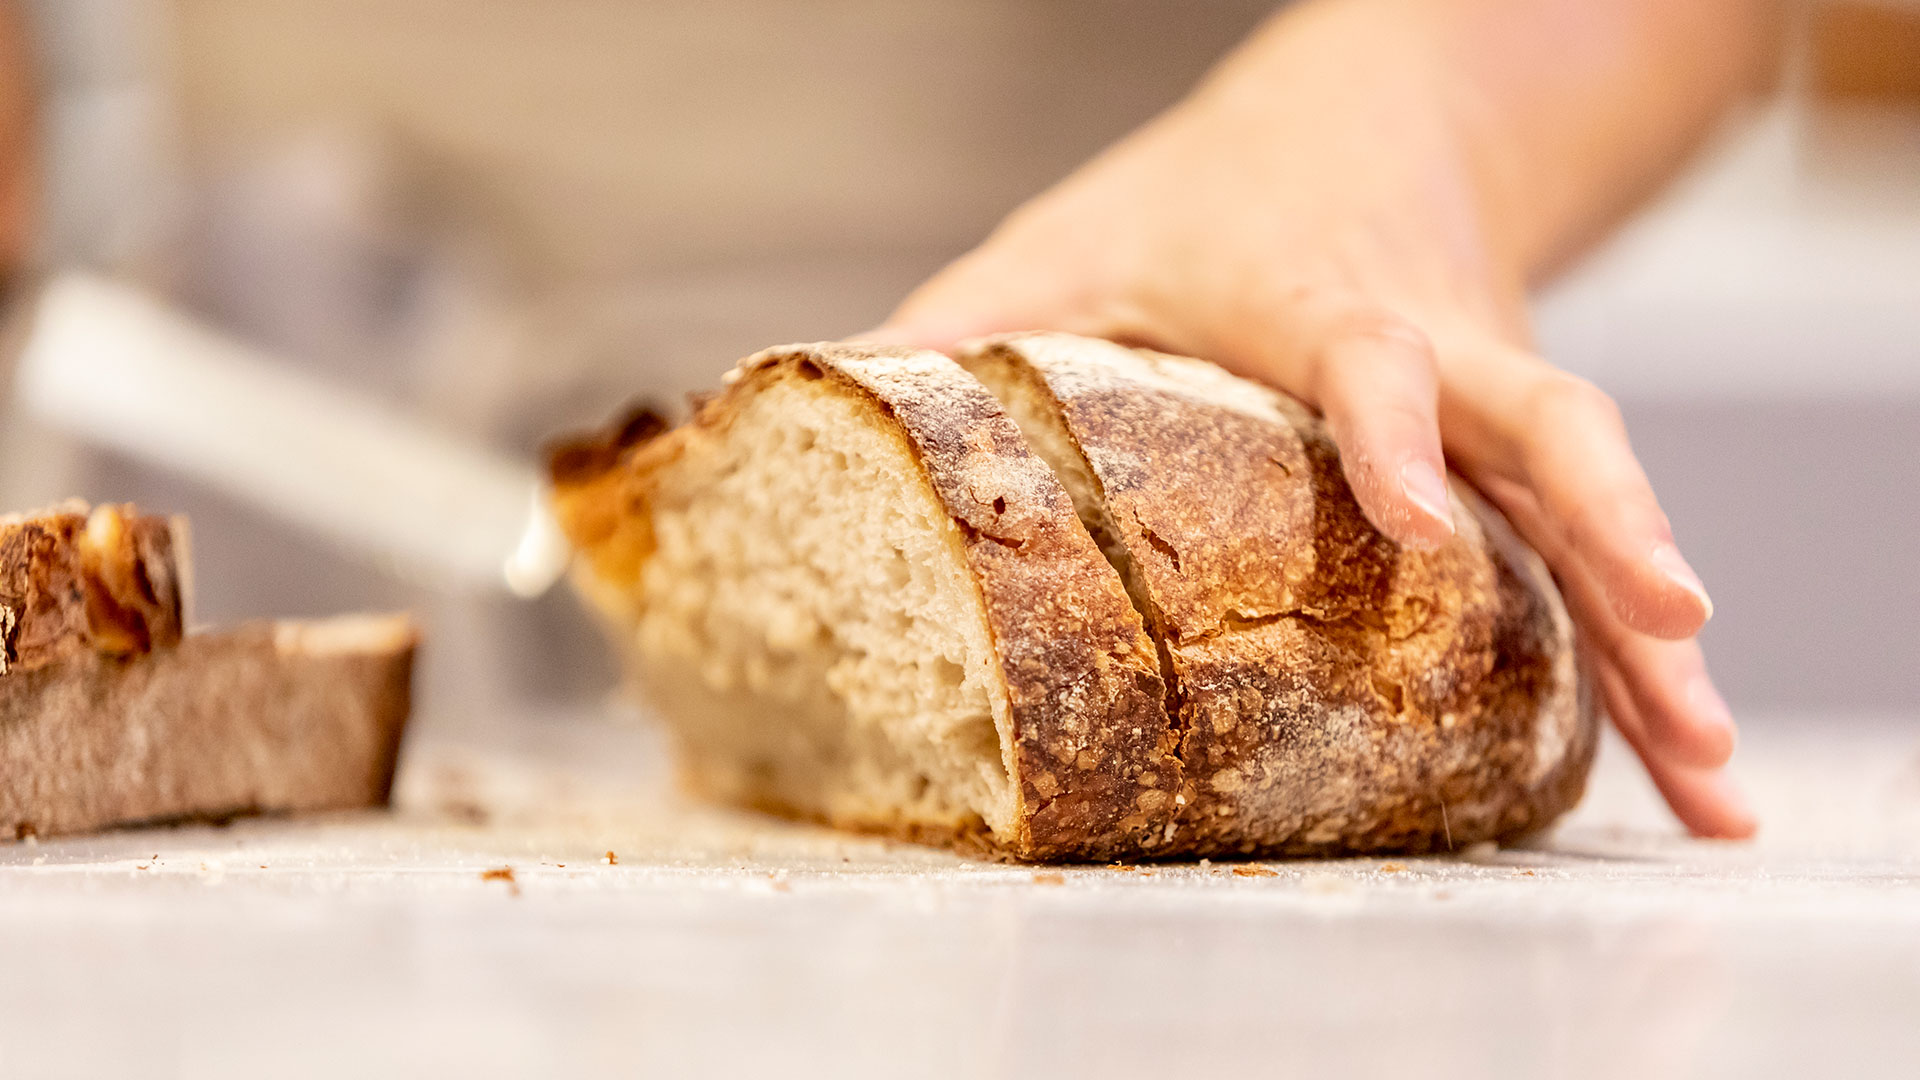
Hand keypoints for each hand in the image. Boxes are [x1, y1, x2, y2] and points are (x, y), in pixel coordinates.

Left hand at [871, 0, 1763, 836]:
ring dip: (1655, 644)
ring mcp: (1495, 405)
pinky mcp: (1519, 450)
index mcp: (1320, 299)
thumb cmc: (1211, 195)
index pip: (1372, 358)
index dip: (1395, 430)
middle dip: (1611, 533)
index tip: (1418, 519)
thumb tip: (830, 394)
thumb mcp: (1079, 238)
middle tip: (1673, 628)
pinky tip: (1691, 753)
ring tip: (1716, 776)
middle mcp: (1440, 350)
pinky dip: (1642, 659)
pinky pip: (1590, 554)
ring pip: (1595, 513)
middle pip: (1547, 431)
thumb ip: (971, 315)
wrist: (1379, 119)